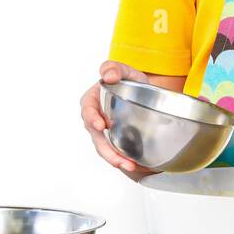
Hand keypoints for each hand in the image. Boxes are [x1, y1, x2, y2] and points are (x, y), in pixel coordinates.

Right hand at [79, 61, 159, 180]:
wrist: (145, 92)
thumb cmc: (129, 81)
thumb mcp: (125, 70)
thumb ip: (115, 68)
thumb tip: (108, 76)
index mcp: (93, 100)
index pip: (87, 109)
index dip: (92, 118)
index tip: (101, 126)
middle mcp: (96, 117)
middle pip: (95, 136)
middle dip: (105, 149)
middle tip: (118, 159)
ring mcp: (104, 131)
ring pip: (104, 148)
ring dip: (115, 159)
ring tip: (130, 166)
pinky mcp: (114, 139)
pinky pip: (115, 152)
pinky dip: (122, 159)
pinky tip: (134, 165)